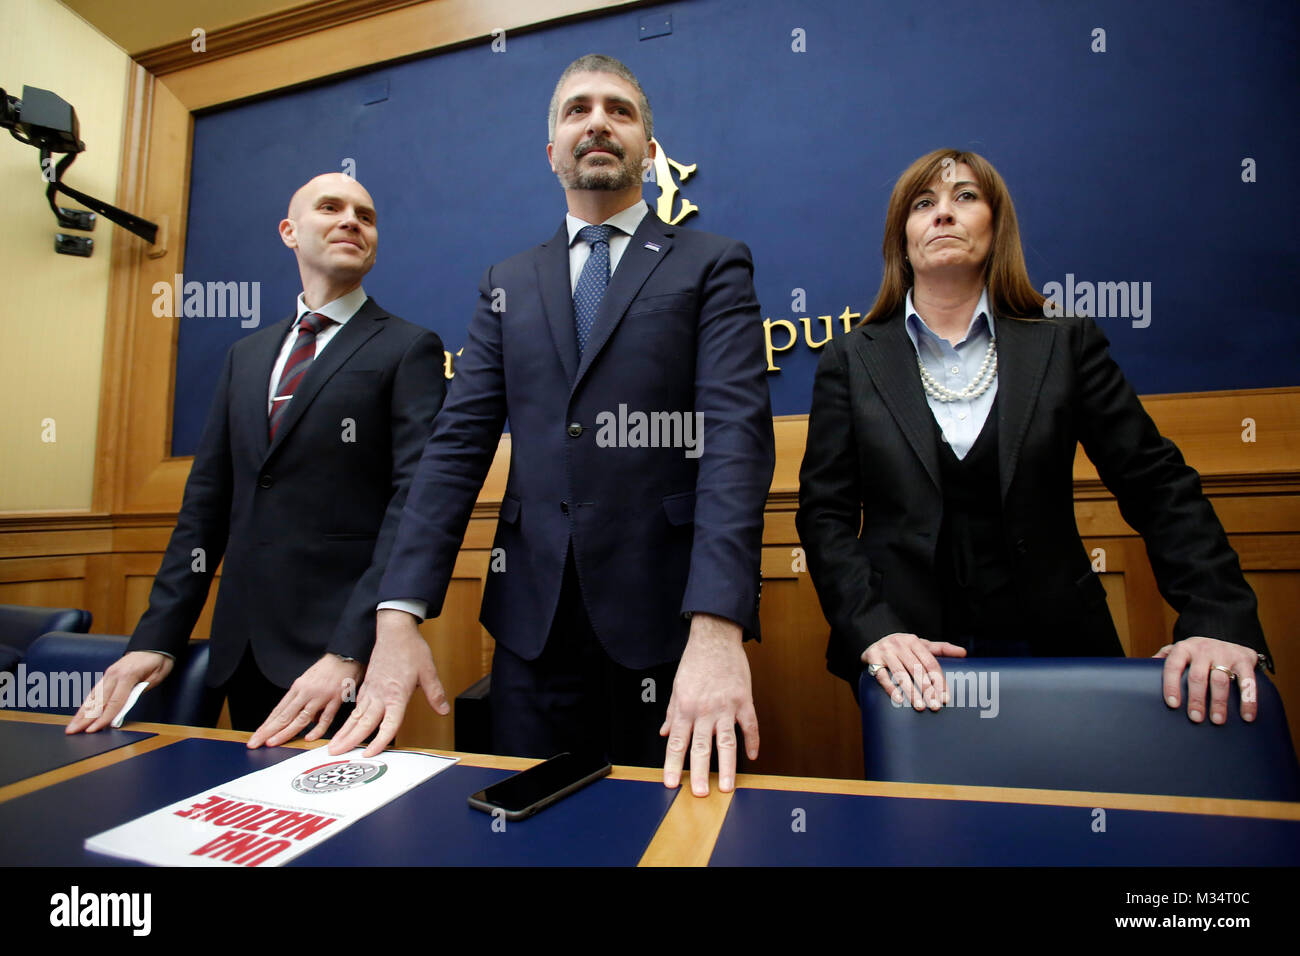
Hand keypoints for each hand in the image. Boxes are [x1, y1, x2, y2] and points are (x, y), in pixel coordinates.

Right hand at [66, 651, 173, 733]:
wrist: (154, 645)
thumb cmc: (158, 662)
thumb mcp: (156, 678)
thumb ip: (139, 692)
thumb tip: (124, 708)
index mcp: (127, 676)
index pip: (113, 702)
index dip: (102, 718)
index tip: (92, 730)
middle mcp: (114, 675)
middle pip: (97, 701)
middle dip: (83, 718)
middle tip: (71, 731)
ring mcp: (109, 674)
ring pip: (92, 696)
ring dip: (80, 712)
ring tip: (71, 725)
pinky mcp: (107, 675)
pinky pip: (95, 691)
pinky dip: (86, 703)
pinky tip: (80, 713)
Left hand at [247, 654, 363, 748]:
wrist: (346, 654)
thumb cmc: (330, 667)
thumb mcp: (311, 680)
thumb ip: (306, 700)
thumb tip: (308, 719)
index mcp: (298, 687)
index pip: (279, 710)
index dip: (267, 724)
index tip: (257, 735)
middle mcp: (306, 692)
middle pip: (285, 716)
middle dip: (269, 731)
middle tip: (256, 742)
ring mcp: (321, 696)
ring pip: (301, 718)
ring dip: (285, 732)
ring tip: (273, 742)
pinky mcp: (336, 699)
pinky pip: (326, 718)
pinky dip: (317, 729)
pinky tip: (308, 738)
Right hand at [326, 609, 448, 756]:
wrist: (394, 629)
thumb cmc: (411, 649)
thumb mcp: (428, 671)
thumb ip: (435, 693)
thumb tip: (443, 711)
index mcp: (396, 694)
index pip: (388, 723)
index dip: (380, 740)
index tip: (369, 754)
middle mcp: (380, 694)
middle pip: (364, 722)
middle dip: (349, 740)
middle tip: (334, 754)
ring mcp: (371, 689)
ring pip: (356, 714)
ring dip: (344, 731)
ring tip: (332, 745)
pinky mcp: (367, 683)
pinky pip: (357, 705)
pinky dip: (350, 718)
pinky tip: (347, 725)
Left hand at [661, 613, 757, 795]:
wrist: (715, 638)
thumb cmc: (695, 662)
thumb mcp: (677, 687)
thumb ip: (671, 713)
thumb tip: (663, 733)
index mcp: (684, 707)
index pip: (676, 742)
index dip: (672, 764)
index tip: (670, 783)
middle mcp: (703, 709)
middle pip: (701, 747)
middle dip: (699, 772)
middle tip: (700, 793)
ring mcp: (725, 706)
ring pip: (726, 741)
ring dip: (727, 766)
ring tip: (728, 786)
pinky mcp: (743, 699)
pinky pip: (750, 725)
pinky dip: (752, 741)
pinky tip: (752, 756)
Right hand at [862, 633, 966, 710]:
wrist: (873, 640)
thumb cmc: (903, 646)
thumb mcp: (921, 644)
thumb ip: (942, 648)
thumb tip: (964, 653)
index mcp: (914, 641)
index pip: (930, 663)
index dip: (939, 681)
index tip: (945, 697)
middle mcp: (899, 644)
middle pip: (917, 669)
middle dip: (927, 689)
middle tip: (935, 705)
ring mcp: (885, 651)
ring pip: (900, 673)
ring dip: (911, 691)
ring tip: (920, 706)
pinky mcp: (872, 658)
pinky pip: (881, 675)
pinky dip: (890, 688)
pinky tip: (898, 699)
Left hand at [1155, 637, 1259, 723]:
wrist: (1228, 635)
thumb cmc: (1198, 652)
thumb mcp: (1179, 650)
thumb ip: (1163, 658)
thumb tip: (1142, 668)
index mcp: (1184, 648)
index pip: (1173, 666)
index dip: (1171, 684)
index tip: (1172, 704)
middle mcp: (1203, 649)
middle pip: (1197, 676)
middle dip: (1196, 698)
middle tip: (1195, 718)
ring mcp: (1225, 654)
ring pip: (1221, 679)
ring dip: (1219, 702)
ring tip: (1217, 720)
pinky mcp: (1244, 659)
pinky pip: (1248, 682)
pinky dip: (1248, 700)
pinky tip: (1247, 717)